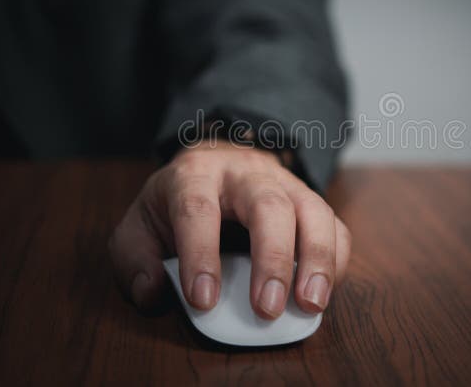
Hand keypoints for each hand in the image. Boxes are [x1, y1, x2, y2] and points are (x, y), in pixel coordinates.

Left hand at [108, 140, 351, 318]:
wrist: (216, 162)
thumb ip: (134, 261)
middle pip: (268, 205)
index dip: (201, 255)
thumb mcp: (138, 226)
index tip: (203, 300)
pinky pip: (334, 225)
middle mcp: (245, 173)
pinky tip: (324, 290)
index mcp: (194, 175)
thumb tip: (155, 293)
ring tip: (310, 303)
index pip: (198, 209)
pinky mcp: (309, 200)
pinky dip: (335, 259)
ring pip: (313, 209)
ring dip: (317, 259)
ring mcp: (284, 183)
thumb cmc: (176, 203)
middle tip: (266, 308)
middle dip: (272, 258)